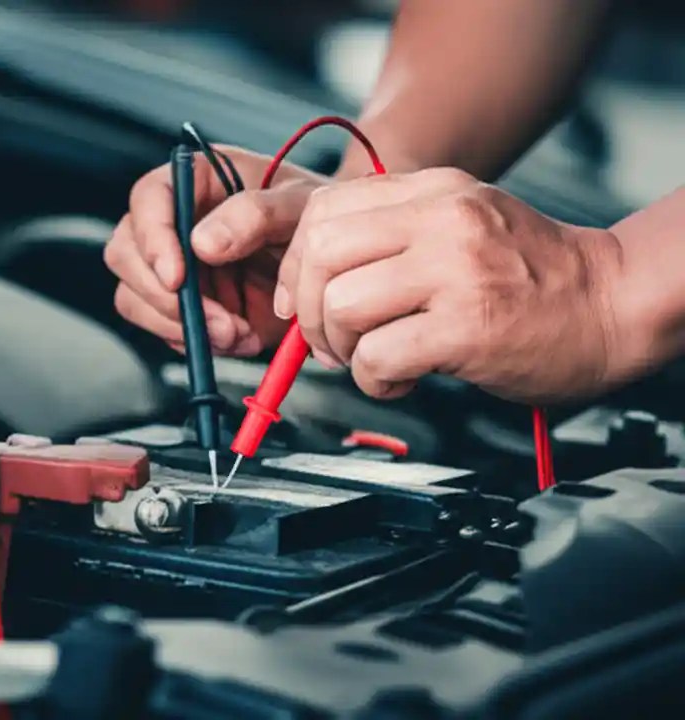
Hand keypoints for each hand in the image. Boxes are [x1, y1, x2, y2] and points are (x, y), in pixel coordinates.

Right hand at [104, 147, 324, 354]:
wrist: (332, 264)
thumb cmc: (317, 219)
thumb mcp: (300, 206)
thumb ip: (256, 214)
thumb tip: (202, 243)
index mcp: (197, 180)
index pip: (149, 199)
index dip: (153, 239)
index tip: (177, 278)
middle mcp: (173, 220)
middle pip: (125, 253)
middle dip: (164, 297)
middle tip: (217, 320)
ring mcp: (172, 265)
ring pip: (134, 297)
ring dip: (180, 325)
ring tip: (236, 332)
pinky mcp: (180, 304)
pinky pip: (162, 328)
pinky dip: (195, 342)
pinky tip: (237, 336)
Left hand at [275, 168, 627, 403]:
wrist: (613, 304)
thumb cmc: (530, 277)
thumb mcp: (459, 226)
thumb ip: (390, 236)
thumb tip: (306, 282)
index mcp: (434, 190)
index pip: (324, 209)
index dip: (297, 263)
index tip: (303, 301)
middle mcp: (443, 220)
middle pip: (320, 253)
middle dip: (310, 309)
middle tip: (332, 342)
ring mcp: (456, 270)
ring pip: (342, 304)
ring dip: (342, 348)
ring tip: (372, 359)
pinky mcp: (468, 326)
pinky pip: (377, 355)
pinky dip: (373, 379)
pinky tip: (400, 379)